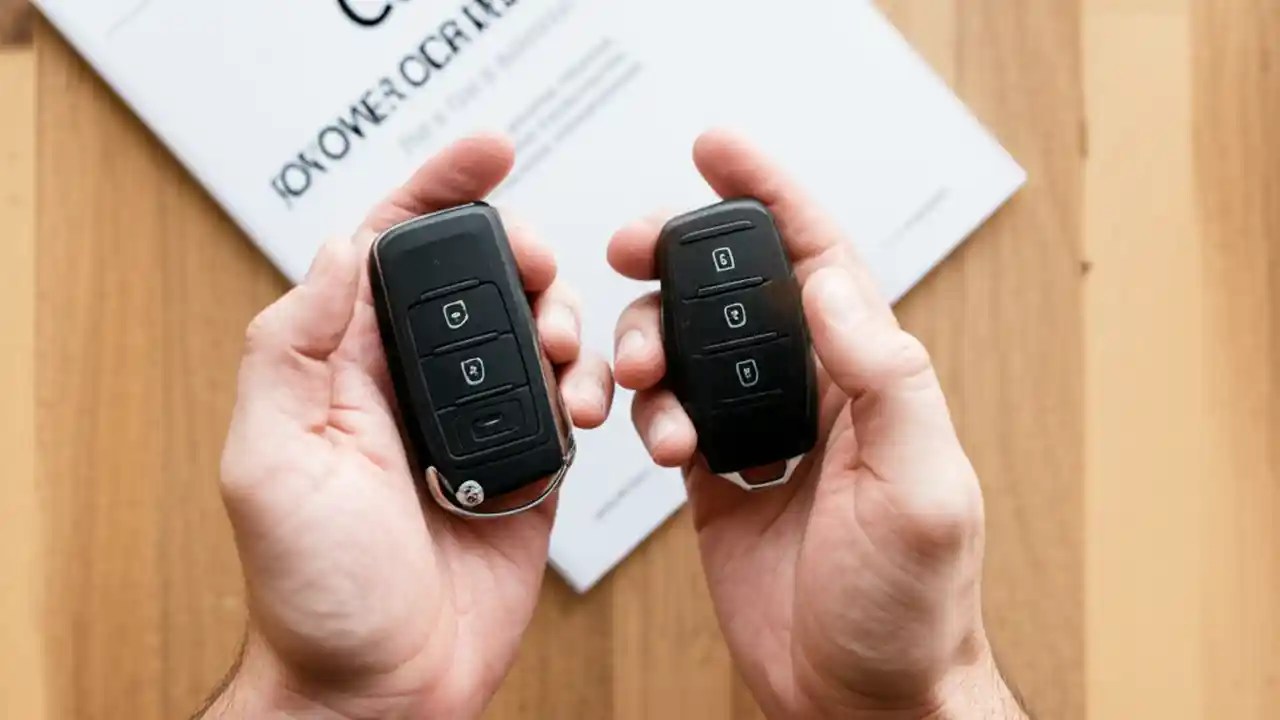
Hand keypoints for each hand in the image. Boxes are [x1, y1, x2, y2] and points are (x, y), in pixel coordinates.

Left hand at [208, 135, 613, 718]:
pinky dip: (591, 385)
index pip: (390, 249)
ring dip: (563, 317)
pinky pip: (570, 399)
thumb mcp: (270, 462)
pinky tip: (586, 402)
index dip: (439, 188)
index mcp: (342, 368)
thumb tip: (338, 249)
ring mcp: (473, 423)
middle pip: (476, 275)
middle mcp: (410, 386)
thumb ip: (294, 348)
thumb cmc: (315, 595)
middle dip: (521, 250)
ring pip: (533, 329)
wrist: (385, 689)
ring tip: (566, 350)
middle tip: (542, 266)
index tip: (490, 152)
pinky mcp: (526, 464)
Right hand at [608, 131, 1022, 718]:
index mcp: (871, 379)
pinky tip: (656, 442)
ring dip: (652, 346)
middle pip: (736, 290)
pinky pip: (669, 417)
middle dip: (680, 255)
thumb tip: (833, 283)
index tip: (717, 152)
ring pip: (689, 349)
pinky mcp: (720, 479)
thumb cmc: (912, 609)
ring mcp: (763, 435)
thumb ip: (884, 379)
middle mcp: (816, 395)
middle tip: (633, 245)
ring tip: (641, 382)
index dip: (770, 195)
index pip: (819, 259)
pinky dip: (647, 415)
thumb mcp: (923, 488)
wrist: (862, 698)